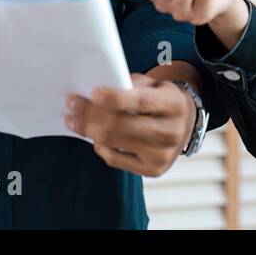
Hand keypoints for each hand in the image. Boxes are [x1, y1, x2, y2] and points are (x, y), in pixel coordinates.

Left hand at [65, 73, 194, 176]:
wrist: (183, 125)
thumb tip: (96, 93)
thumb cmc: (161, 100)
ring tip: (73, 119)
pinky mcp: (152, 170)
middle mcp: (170, 132)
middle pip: (121, 125)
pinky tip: (94, 136)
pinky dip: (100, 146)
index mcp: (173, 105)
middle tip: (72, 104)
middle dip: (91, 114)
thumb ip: (130, 85)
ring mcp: (162, 155)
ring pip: (114, 143)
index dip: (115, 99)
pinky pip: (115, 159)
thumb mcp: (153, 84)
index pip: (141, 102)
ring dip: (88, 130)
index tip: (93, 93)